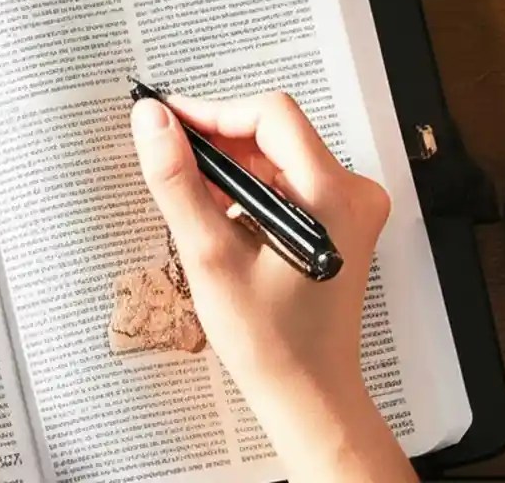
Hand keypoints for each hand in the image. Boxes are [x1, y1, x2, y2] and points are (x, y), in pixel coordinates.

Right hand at [130, 92, 414, 482]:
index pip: (270, 116)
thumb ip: (178, 182)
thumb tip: (150, 120)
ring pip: (278, 156)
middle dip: (217, 139)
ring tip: (185, 187)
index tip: (165, 121)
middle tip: (165, 154)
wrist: (308, 394)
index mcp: (334, 194)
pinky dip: (248, 187)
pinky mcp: (340, 222)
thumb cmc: (267, 339)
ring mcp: (352, 207)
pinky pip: (288, 181)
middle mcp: (354, 191)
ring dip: (229, 165)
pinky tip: (214, 210)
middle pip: (275, 133)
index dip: (213, 111)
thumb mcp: (210, 256)